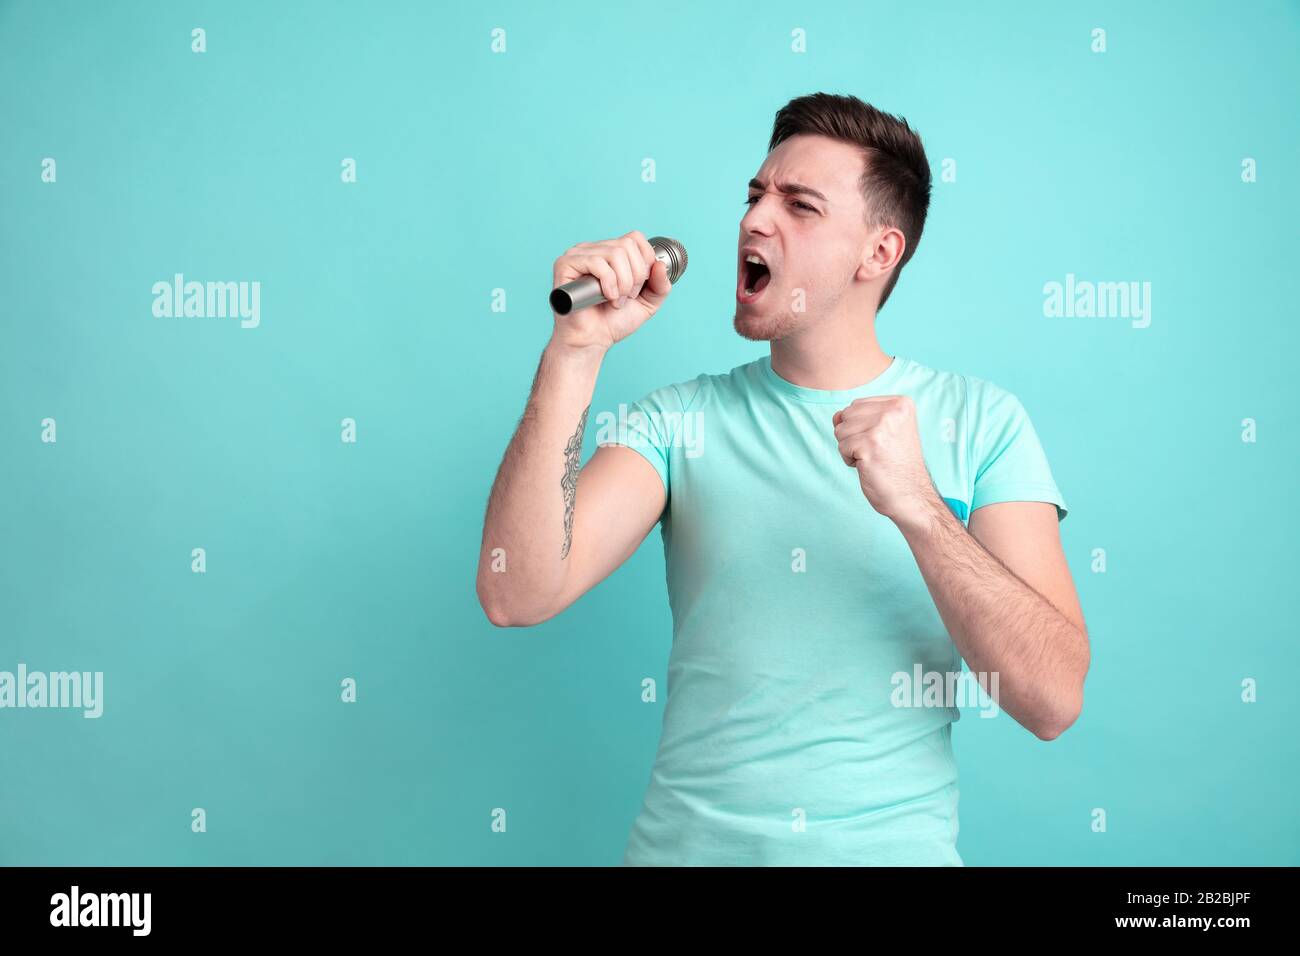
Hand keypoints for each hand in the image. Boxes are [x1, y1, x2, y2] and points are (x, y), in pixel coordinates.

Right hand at [550, 230, 672, 351]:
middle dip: (635, 276)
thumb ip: (661, 285)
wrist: (592, 341)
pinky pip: (596, 262)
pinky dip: (608, 282)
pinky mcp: (565, 264)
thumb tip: (660, 264)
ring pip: (614, 253)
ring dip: (623, 282)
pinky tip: (607, 297)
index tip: (638, 287)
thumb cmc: (613, 322)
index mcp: (610, 252)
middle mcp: (593, 249)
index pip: (635, 238)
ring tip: (616, 300)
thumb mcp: (647, 303)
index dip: (645, 262)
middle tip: (627, 297)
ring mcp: (577, 255)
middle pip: (627, 245)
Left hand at [832, 395, 939, 527]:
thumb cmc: (896, 465)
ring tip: (874, 458)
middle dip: (853, 437)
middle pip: (846, 415)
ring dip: (851, 449)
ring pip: (841, 431)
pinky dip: (850, 460)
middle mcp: (893, 410)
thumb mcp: (885, 431)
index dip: (860, 427)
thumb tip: (836, 416)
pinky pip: (842, 447)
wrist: (912, 495)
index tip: (882, 442)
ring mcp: (882, 426)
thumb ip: (860, 417)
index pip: (856, 405)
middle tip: (877, 452)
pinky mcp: (870, 444)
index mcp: (901, 403)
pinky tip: (869, 466)